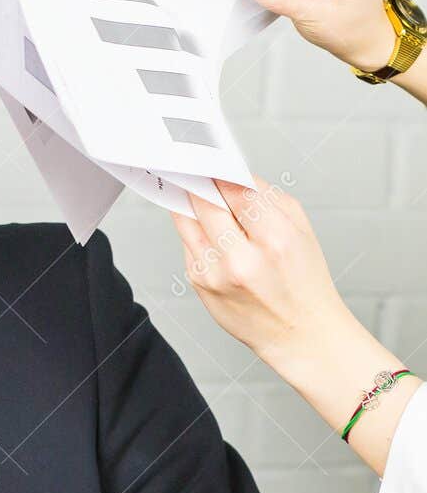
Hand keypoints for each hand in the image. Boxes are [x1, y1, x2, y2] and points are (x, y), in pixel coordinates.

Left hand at [172, 176, 417, 475]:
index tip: (209, 158)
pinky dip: (195, 233)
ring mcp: (215, 275)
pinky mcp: (200, 285)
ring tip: (191, 189)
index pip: (234, 190)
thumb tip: (234, 173)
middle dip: (198, 182)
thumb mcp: (300, 229)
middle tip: (191, 166)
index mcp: (274, 239)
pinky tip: (206, 229)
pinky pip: (189, 246)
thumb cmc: (304, 281)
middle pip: (204, 203)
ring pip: (188, 222)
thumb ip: (267, 197)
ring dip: (189, 204)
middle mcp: (241, 259)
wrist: (300, 335)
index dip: (218, 170)